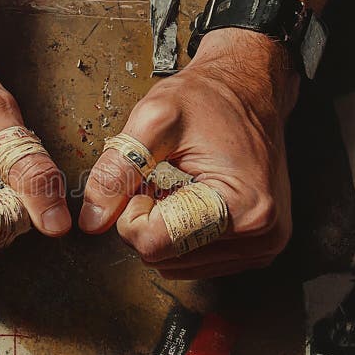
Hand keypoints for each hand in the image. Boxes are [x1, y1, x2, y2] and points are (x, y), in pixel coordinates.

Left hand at [79, 30, 297, 278]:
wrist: (249, 90)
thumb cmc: (210, 99)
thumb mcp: (154, 120)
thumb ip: (116, 170)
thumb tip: (92, 218)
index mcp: (244, 205)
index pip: (155, 244)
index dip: (133, 212)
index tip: (144, 180)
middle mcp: (261, 234)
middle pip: (163, 257)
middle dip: (149, 219)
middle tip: (163, 178)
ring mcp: (262, 244)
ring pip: (175, 263)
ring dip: (165, 227)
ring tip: (181, 186)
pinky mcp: (257, 247)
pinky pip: (194, 259)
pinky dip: (182, 232)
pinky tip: (193, 200)